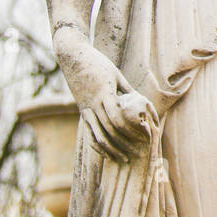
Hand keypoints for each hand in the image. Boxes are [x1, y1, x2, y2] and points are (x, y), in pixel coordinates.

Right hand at [54, 25, 154, 161]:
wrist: (72, 57)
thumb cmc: (97, 62)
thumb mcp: (116, 74)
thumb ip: (127, 90)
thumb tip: (141, 103)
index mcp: (103, 95)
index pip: (117, 119)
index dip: (131, 130)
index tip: (145, 136)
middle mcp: (93, 106)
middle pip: (109, 132)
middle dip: (125, 144)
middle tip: (139, 153)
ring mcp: (85, 110)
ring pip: (97, 136)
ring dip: (112, 150)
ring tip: (124, 159)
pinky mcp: (82, 112)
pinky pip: (89, 133)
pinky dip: (98, 146)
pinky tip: (107, 154)